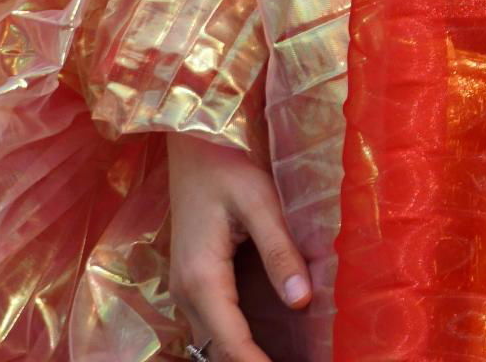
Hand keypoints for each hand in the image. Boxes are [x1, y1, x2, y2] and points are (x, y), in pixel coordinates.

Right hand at [167, 131, 313, 361]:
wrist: (191, 145)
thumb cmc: (228, 167)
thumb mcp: (261, 202)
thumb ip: (280, 252)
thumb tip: (302, 302)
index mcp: (201, 276)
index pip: (229, 340)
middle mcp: (185, 290)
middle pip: (217, 347)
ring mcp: (184, 287)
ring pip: (211, 338)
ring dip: (241, 353)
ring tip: (283, 355)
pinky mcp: (191, 280)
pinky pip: (211, 322)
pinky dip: (234, 338)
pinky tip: (262, 342)